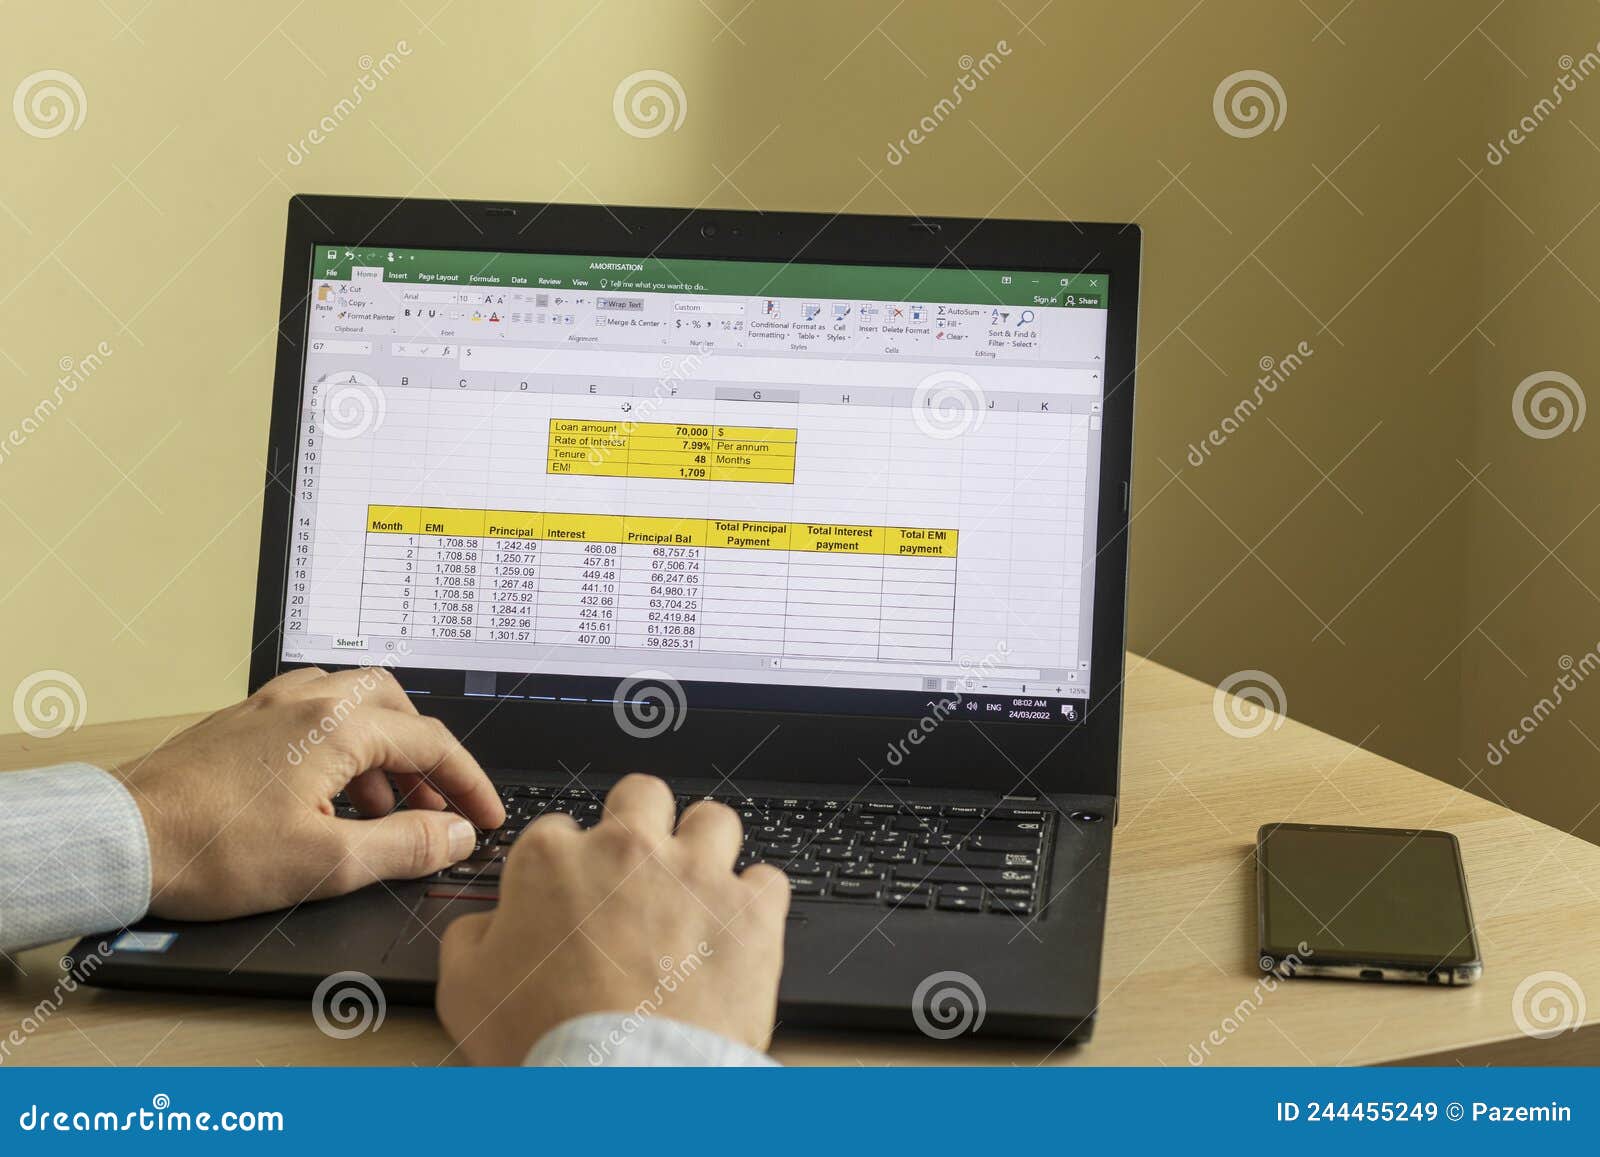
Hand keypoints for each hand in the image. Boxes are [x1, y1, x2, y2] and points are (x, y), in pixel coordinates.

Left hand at [117, 667, 504, 920]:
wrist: (119, 838)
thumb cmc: (209, 848)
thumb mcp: (326, 864)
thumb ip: (403, 846)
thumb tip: (454, 835)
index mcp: (337, 725)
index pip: (432, 743)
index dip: (469, 785)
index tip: (485, 817)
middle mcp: (308, 699)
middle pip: (399, 708)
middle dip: (428, 758)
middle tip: (438, 806)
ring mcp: (272, 705)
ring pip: (357, 705)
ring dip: (386, 752)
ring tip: (386, 810)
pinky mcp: (245, 721)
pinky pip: (317, 715)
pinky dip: (346, 747)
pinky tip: (333, 794)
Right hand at [437, 774, 788, 1063]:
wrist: (621, 1086)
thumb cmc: (545, 1041)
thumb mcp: (466, 991)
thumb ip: (471, 939)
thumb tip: (484, 926)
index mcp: (553, 861)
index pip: (557, 828)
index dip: (565, 862)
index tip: (573, 891)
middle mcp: (627, 851)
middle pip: (641, 795)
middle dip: (641, 821)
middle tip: (640, 864)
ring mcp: (695, 876)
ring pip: (713, 819)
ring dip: (706, 847)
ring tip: (700, 883)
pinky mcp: (749, 913)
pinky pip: (769, 879)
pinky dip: (757, 902)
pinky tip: (742, 925)